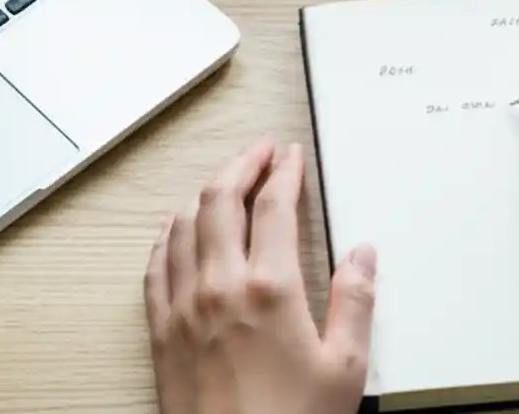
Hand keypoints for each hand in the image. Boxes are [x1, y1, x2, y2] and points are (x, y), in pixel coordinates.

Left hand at [144, 137, 376, 413]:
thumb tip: (363, 256)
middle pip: (220, 199)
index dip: (284, 171)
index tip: (291, 156)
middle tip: (258, 151)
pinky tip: (176, 230)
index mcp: (270, 288)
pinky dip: (167, 235)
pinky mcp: (161, 331)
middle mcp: (219, 287)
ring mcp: (183, 307)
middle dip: (240, 165)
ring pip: (183, 224)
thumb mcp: (346, 367)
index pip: (274, 205)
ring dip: (204, 193)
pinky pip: (155, 265)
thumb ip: (356, 302)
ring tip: (223, 182)